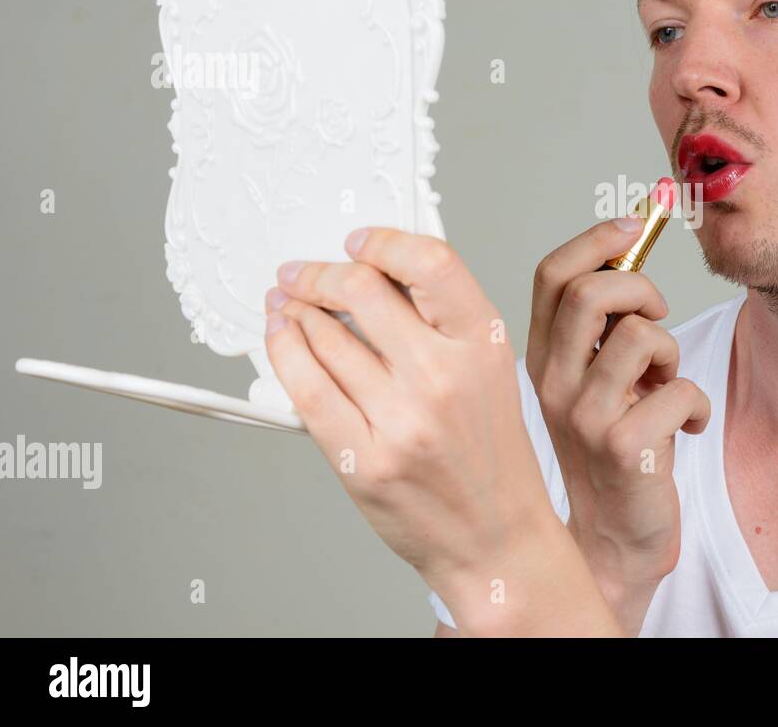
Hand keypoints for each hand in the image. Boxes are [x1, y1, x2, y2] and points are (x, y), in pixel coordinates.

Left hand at [265, 227, 620, 635]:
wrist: (496, 536)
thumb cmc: (490, 453)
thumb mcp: (491, 372)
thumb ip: (441, 323)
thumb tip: (369, 275)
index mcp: (484, 345)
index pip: (429, 262)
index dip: (382, 242)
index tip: (357, 242)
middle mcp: (445, 376)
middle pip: (361, 290)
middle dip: (318, 274)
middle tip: (301, 273)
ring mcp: (403, 420)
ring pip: (324, 335)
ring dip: (293, 310)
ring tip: (285, 304)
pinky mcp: (364, 458)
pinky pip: (306, 388)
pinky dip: (284, 353)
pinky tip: (281, 339)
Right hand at [527, 216, 710, 634]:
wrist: (610, 537)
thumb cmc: (612, 448)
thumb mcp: (597, 380)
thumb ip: (604, 328)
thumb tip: (630, 251)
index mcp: (543, 358)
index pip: (552, 275)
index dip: (598, 240)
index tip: (636, 226)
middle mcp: (553, 383)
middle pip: (591, 293)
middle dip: (643, 289)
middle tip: (659, 317)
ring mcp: (584, 417)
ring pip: (642, 336)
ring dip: (672, 352)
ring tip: (667, 384)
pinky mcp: (623, 448)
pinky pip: (680, 391)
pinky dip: (695, 405)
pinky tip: (684, 428)